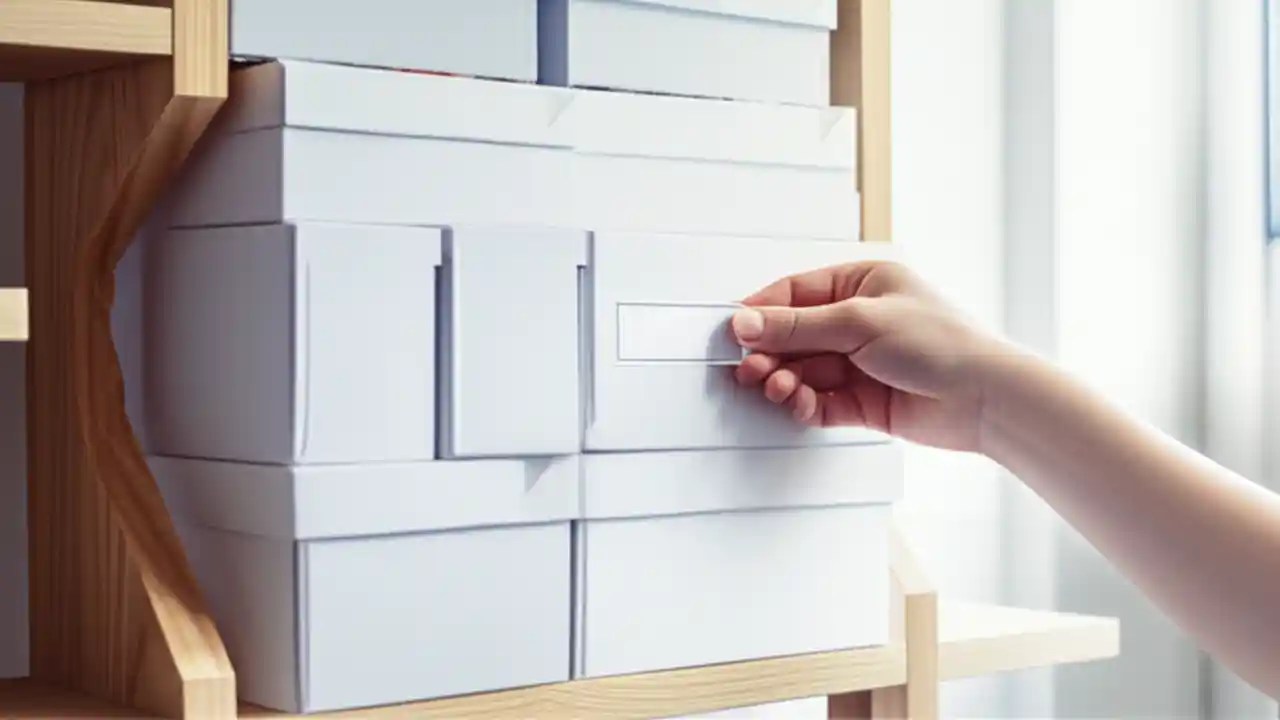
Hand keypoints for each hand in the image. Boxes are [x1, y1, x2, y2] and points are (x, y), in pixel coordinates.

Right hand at [732, 261, 1012, 451]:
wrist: (984, 397)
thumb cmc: (941, 343)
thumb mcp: (859, 322)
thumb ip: (797, 326)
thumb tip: (746, 323)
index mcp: (863, 283)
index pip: (797, 292)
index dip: (763, 311)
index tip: (734, 330)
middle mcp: (860, 322)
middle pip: (795, 335)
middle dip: (770, 352)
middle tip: (748, 367)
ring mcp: (861, 362)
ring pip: (804, 371)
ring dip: (784, 379)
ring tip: (776, 387)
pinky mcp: (864, 401)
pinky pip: (820, 401)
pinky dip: (803, 404)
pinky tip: (797, 403)